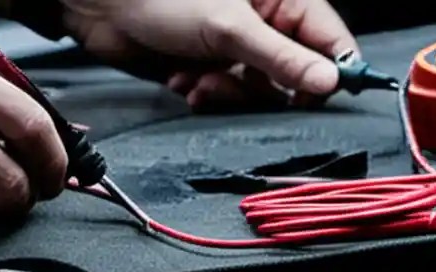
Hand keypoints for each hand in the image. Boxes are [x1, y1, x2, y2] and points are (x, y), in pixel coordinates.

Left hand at [58, 0, 359, 108]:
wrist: (103, 8)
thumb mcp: (229, 28)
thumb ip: (282, 59)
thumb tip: (329, 80)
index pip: (331, 40)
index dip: (333, 72)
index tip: (321, 95)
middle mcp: (266, 24)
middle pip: (298, 75)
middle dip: (268, 90)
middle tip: (241, 84)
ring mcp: (240, 48)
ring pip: (261, 93)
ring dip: (231, 95)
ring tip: (202, 81)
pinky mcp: (214, 68)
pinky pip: (231, 98)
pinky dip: (209, 96)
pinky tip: (185, 81)